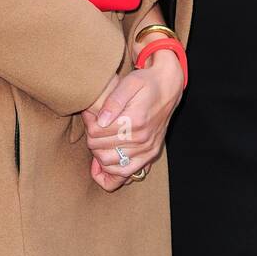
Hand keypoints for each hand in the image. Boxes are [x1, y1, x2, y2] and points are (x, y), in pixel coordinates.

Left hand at [80, 50, 184, 191]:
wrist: (169, 88)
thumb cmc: (147, 83)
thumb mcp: (130, 82)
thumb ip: (113, 100)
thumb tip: (101, 120)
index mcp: (135, 120)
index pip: (97, 132)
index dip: (88, 122)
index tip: (90, 113)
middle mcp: (142, 139)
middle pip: (100, 149)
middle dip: (91, 137)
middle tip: (92, 125)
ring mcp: (147, 150)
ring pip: (110, 164)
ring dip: (98, 153)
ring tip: (98, 139)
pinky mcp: (150, 155)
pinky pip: (127, 173)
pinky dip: (112, 171)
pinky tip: (103, 162)